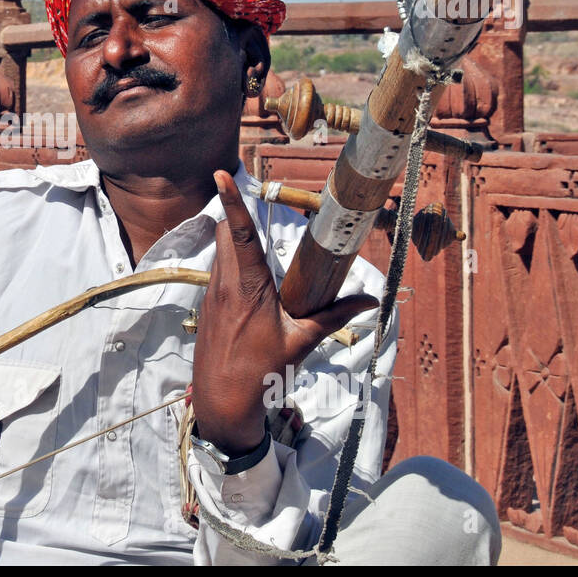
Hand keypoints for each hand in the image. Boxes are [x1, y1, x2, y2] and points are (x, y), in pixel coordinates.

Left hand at [191, 170, 378, 455]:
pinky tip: (251, 287)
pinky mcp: (207, 304)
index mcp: (248, 287)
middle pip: (226, 234)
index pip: (238, 234)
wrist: (222, 403)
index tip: (222, 174)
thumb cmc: (261, 372)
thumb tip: (371, 301)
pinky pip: (218, 272)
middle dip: (238, 217)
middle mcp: (225, 283)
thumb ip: (334, 317)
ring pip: (220, 251)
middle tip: (256, 208)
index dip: (231, 202)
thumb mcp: (301, 342)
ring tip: (260, 251)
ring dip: (236, 242)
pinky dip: (232, 265)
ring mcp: (212, 293)